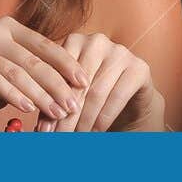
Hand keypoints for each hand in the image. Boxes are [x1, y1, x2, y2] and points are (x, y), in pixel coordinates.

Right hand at [0, 15, 89, 129]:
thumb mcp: (11, 71)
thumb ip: (34, 71)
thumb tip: (71, 86)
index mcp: (10, 27)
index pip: (46, 46)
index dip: (67, 65)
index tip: (84, 82)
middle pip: (35, 61)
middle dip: (57, 85)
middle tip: (73, 104)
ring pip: (18, 73)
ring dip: (41, 96)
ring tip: (56, 112)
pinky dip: (14, 96)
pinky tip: (29, 108)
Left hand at [45, 32, 165, 130]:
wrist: (128, 97)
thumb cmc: (91, 95)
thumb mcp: (70, 96)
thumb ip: (54, 106)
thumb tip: (41, 129)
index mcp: (76, 41)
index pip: (59, 73)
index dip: (51, 103)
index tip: (44, 129)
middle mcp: (98, 41)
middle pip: (77, 85)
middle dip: (67, 117)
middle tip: (58, 139)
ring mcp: (120, 52)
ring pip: (96, 92)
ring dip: (84, 121)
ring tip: (75, 139)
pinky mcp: (139, 67)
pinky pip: (118, 96)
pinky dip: (104, 118)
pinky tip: (96, 133)